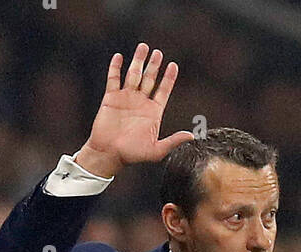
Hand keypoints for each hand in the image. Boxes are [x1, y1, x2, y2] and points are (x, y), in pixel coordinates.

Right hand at [75, 43, 193, 178]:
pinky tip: (119, 57)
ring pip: (134, 75)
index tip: (173, 65)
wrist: (108, 154)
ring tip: (143, 47)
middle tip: (158, 52)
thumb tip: (192, 137)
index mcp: (152, 112)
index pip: (163, 91)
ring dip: (138, 61)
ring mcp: (126, 98)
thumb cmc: (132, 155)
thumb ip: (173, 141)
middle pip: (149, 79)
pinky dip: (116, 68)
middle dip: (154, 65)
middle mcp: (140, 103)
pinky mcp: (111, 98)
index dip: (168, 78)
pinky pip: (114, 79)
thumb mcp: (156, 150)